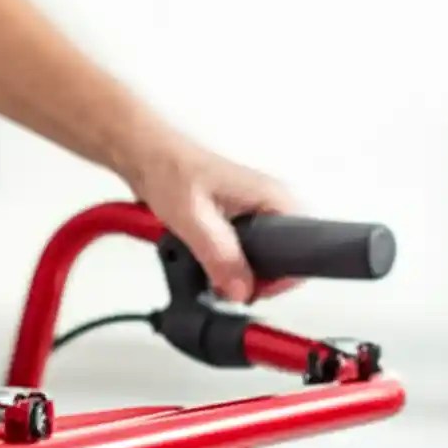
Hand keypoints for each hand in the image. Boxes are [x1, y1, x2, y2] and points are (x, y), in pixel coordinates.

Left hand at [125, 139, 298, 302]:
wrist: (146, 157)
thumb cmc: (170, 170)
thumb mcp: (194, 219)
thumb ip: (220, 256)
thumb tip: (240, 290)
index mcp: (271, 196)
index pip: (301, 246)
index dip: (282, 275)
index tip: (256, 289)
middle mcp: (268, 204)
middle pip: (282, 257)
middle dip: (258, 278)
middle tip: (229, 284)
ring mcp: (252, 212)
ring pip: (262, 258)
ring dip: (239, 273)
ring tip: (213, 271)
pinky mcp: (235, 221)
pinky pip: (243, 253)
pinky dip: (227, 264)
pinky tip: (207, 262)